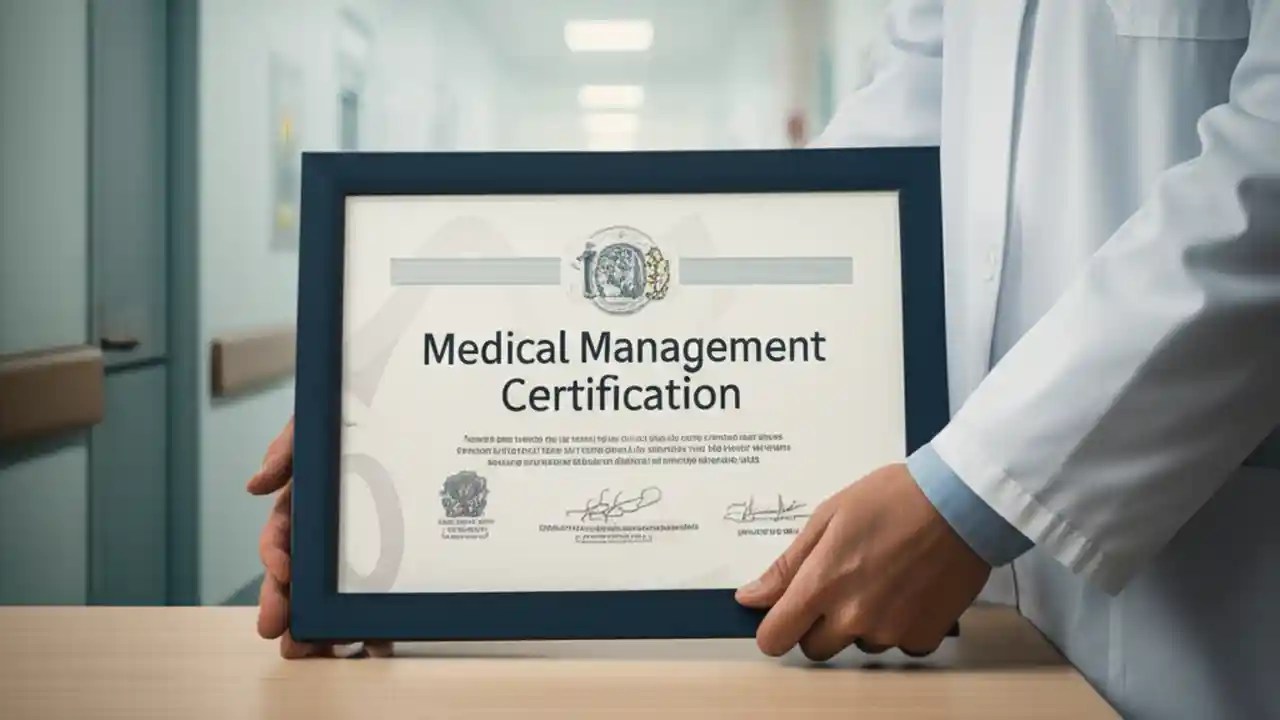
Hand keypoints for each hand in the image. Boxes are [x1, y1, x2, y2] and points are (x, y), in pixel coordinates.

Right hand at [246, 417, 392, 658]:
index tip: (283, 572)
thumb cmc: (347, 423)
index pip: (279, 539)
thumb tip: (256, 484)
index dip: (275, 557)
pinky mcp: (381, 569)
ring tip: (317, 653)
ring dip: (318, 628)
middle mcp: (318, 539)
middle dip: (283, 608)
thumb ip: (286, 450)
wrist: (397, 416)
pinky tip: (372, 643)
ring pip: (325, 598)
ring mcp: (347, 556)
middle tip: (281, 637)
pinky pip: (370, 600)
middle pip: (294, 580)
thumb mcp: (314, 427)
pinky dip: (368, 624)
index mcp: (299, 509)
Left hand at [736, 464, 990, 659]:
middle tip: (840, 585)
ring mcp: (890, 631)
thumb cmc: (892, 499)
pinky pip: (897, 645)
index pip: (775, 638)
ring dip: (860, 624)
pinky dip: (898, 625)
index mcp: (822, 585)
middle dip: (818, 624)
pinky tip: (908, 590)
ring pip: (857, 645)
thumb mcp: (828, 518)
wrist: (961, 502)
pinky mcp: (924, 636)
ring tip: (881, 578)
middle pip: (814, 648)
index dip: (774, 627)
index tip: (784, 612)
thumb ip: (788, 565)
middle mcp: (853, 617)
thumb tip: (750, 597)